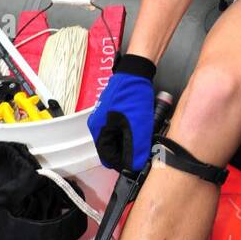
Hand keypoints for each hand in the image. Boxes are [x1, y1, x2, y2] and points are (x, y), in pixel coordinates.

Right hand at [86, 53, 155, 171]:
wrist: (134, 72)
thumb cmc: (132, 98)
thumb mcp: (137, 128)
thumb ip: (135, 149)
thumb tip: (134, 167)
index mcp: (99, 131)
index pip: (108, 158)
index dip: (122, 164)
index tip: (136, 165)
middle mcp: (98, 126)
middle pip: (111, 149)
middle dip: (127, 153)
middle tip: (142, 153)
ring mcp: (104, 118)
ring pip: (116, 140)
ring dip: (129, 143)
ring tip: (143, 142)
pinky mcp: (112, 112)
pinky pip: (119, 130)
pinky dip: (129, 133)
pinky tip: (140, 130)